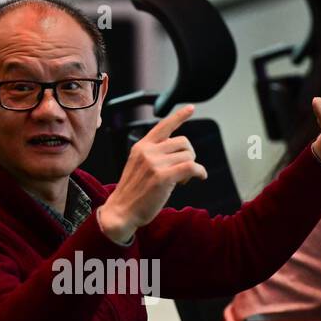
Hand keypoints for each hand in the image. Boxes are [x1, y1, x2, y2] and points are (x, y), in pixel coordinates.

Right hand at [98, 104, 206, 244]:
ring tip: (183, 179)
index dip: (179, 116)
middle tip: (184, 170)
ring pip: (188, 155)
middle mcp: (148, 151)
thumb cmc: (132, 193)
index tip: (191, 108)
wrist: (121, 212)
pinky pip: (191, 167)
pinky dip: (200, 172)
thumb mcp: (137, 166)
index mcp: (141, 147)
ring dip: (192, 166)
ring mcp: (155, 164)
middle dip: (189, 155)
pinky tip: (199, 177)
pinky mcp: (163, 177)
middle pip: (183, 142)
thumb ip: (152, 155)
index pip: (163, 126)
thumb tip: (177, 152)